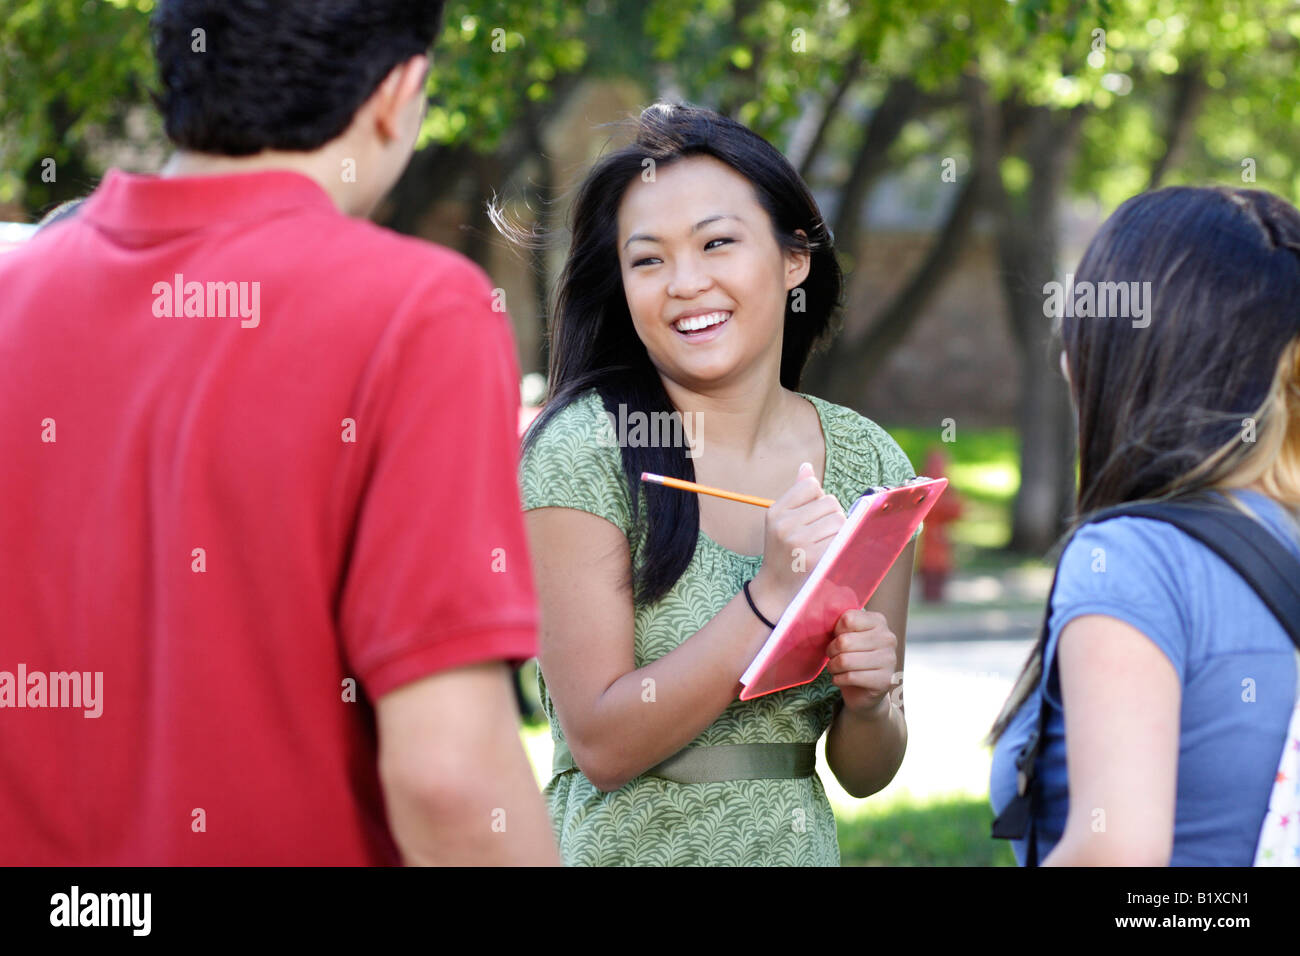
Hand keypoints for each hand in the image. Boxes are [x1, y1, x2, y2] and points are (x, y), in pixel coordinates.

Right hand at [750, 462, 844, 616]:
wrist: (776, 593)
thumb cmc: (784, 554)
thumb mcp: (782, 522)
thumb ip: (797, 494)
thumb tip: (807, 466)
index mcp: (775, 512)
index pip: (811, 486)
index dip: (817, 499)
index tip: (810, 517)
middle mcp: (784, 525)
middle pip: (830, 502)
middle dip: (831, 516)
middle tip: (819, 535)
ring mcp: (799, 542)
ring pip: (839, 520)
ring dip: (839, 531)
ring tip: (824, 545)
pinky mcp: (815, 558)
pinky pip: (842, 538)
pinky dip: (841, 545)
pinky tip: (830, 554)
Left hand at [826, 609, 898, 718]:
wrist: (864, 689)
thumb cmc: (852, 656)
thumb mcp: (847, 635)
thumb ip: (839, 624)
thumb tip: (820, 614)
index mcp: (878, 621)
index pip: (847, 619)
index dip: (836, 631)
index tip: (837, 638)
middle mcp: (888, 638)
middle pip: (844, 641)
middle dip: (831, 651)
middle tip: (832, 656)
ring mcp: (889, 660)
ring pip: (845, 660)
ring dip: (833, 666)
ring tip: (835, 668)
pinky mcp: (884, 680)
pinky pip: (850, 677)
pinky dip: (838, 679)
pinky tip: (841, 679)